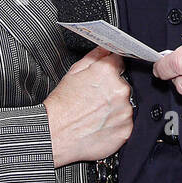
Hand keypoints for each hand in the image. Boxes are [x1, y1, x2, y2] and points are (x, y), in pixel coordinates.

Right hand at [44, 48, 133, 166]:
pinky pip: (125, 124)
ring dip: (115, 108)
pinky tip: (100, 125)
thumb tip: (106, 49)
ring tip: (96, 114)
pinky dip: (116, 125)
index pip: (119, 62)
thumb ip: (94, 56)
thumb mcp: (73, 72)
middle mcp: (120, 91)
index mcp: (108, 72)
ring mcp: (125, 112)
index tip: (104, 78)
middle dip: (112, 91)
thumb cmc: (62, 105)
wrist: (55, 134)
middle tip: (95, 100)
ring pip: (125, 105)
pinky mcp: (126, 130)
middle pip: (123, 85)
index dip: (110, 69)